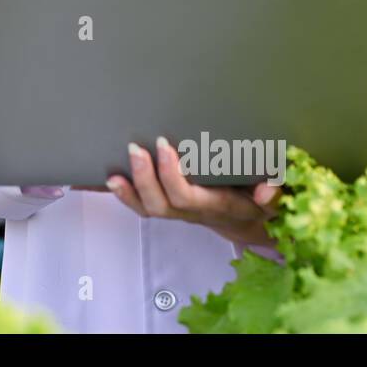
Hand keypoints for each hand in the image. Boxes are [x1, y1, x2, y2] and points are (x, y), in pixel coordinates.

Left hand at [77, 137, 281, 247]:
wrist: (254, 220)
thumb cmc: (262, 200)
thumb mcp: (277, 197)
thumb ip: (276, 193)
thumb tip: (266, 191)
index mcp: (218, 205)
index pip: (187, 197)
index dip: (171, 176)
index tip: (165, 147)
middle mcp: (193, 211)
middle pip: (160, 205)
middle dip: (144, 179)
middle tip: (135, 148)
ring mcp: (177, 209)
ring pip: (147, 207)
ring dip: (127, 191)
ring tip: (111, 172)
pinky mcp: (167, 203)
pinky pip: (139, 202)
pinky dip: (117, 193)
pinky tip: (90, 181)